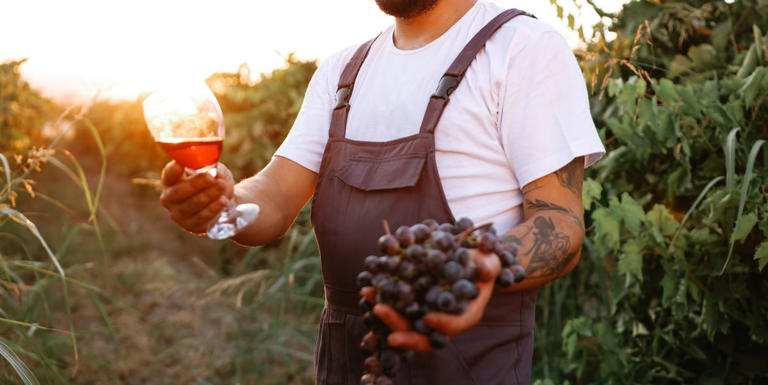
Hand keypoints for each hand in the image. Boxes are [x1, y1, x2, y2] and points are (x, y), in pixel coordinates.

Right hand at [159, 161, 234, 233]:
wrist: (225, 200)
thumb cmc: (214, 181)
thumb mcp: (214, 169)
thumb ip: (209, 166)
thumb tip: (210, 166)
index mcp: (171, 179)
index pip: (169, 174)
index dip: (173, 170)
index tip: (180, 165)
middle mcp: (169, 197)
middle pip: (178, 191)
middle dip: (195, 184)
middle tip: (210, 177)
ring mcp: (178, 213)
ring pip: (191, 204)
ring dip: (208, 195)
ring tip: (222, 186)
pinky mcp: (190, 225)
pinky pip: (201, 217)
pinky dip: (213, 208)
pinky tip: (223, 200)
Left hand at [360, 249, 501, 351]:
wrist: (468, 257)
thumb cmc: (482, 262)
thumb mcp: (489, 261)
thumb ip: (488, 267)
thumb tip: (485, 271)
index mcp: (464, 315)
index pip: (454, 326)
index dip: (443, 325)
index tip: (429, 318)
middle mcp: (441, 318)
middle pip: (420, 332)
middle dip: (398, 324)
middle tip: (380, 311)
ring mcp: (424, 311)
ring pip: (402, 320)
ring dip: (383, 311)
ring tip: (368, 294)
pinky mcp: (411, 299)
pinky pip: (394, 303)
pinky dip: (381, 295)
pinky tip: (367, 285)